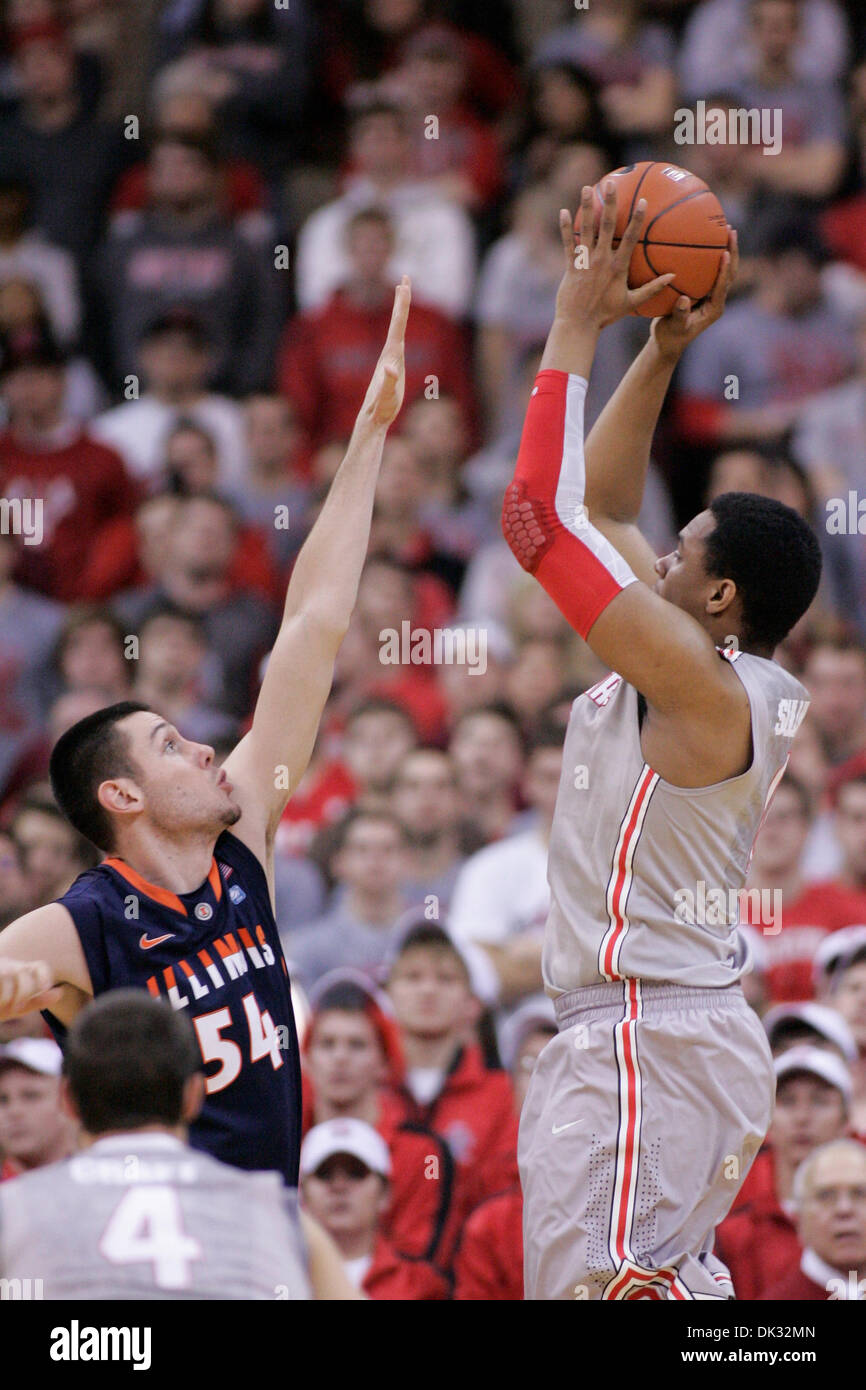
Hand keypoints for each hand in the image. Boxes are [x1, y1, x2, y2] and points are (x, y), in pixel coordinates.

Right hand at [0, 958, 61, 1021]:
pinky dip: (0, 996)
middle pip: (24, 972)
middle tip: (16, 1009)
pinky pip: (0, 979)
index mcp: (22, 972)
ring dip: (8, 996)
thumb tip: (61, 992)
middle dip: (24, 992)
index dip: (45, 976)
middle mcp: (10, 967)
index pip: (40, 966)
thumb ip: (39, 1000)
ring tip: (2, 1006)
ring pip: (10, 975)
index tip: (45, 988)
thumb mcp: (18, 1007)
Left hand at [359, 276, 410, 428]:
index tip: (405, 284)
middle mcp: (389, 353)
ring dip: (401, 310)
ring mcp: (390, 359)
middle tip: (406, 278)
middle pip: (397, 322)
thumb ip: (388, 383)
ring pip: (397, 329)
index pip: (398, 325)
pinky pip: (398, 340)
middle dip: (402, 300)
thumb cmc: (382, 410)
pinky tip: (401, 325)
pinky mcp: (392, 366)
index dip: (402, 305)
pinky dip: (401, 327)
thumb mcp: (386, 397)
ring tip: (403, 292)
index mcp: (391, 356)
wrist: (372, 418)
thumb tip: (390, 368)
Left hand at [555, 181, 674, 329]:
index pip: (630, 239)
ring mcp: (584, 262)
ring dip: (586, 208)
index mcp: (618, 268)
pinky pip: (567, 243)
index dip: (637, 220)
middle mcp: (601, 260)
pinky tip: (563, 211)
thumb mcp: (631, 303)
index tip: (643, 201)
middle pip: (607, 226)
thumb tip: (673, 277)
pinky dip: (565, 227)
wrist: (579, 325)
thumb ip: (652, 288)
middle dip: (610, 203)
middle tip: (611, 184)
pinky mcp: (570, 266)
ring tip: (587, 188)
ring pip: (586, 229)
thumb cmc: (606, 315)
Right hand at [651, 228, 738, 360]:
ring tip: (725, 229)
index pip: (722, 286)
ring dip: (727, 249)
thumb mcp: (673, 327)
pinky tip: (706, 240)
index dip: (725, 270)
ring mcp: (712, 295)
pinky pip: (712, 270)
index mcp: (714, 309)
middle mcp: (717, 300)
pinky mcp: (705, 292)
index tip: (724, 253)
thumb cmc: (670, 337)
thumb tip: (684, 300)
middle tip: (730, 231)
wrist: (668, 342)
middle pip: (730, 273)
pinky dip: (712, 255)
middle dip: (732, 251)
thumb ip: (680, 315)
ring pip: (725, 269)